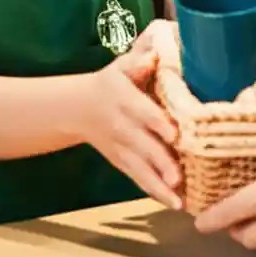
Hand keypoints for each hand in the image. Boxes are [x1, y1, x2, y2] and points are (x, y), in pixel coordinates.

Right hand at [78, 35, 182, 209]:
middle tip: (178, 178)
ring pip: (140, 169)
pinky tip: (171, 204)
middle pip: (144, 147)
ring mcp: (121, 148)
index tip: (175, 135)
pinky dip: (154, 192)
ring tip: (178, 202)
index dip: (159, 124)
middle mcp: (123, 127)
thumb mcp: (120, 67)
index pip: (144, 113)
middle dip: (161, 163)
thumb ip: (138, 60)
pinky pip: (137, 178)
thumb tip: (154, 53)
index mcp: (125, 101)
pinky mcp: (121, 162)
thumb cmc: (110, 84)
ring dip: (159, 186)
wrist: (77, 108)